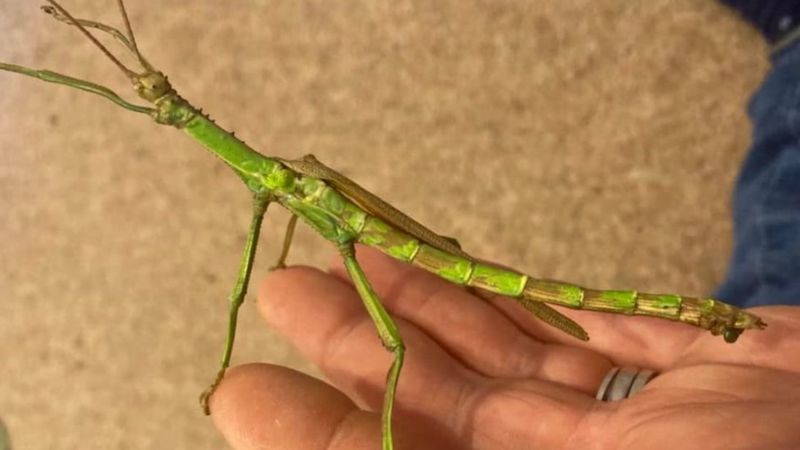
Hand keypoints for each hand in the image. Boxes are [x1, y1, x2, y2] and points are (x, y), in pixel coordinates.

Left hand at [208, 247, 799, 449]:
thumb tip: (246, 416)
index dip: (317, 433)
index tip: (244, 382)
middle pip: (444, 412)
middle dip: (362, 348)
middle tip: (290, 290)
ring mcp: (632, 428)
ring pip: (506, 359)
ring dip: (427, 306)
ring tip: (353, 254)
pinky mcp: (685, 373)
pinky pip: (585, 330)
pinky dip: (521, 297)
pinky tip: (458, 267)